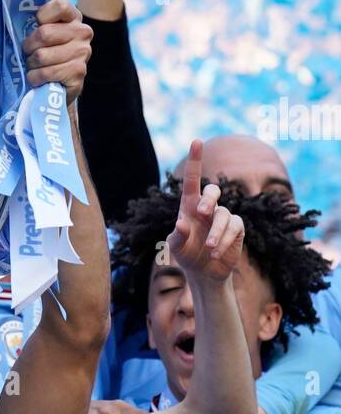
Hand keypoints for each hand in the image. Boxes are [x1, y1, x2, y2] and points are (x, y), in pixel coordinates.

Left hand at [23, 0, 92, 103]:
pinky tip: (38, 79)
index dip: (42, 16)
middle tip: (28, 54)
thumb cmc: (46, 55)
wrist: (58, 86)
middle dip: (29, 47)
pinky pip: (46, 73)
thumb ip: (37, 23)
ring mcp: (83, 53)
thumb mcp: (43, 34)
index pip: (60, 5)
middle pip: (44, 33)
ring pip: (42, 56)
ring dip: (31, 65)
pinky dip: (35, 78)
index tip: (37, 25)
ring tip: (34, 67)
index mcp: (73, 17)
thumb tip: (11, 18)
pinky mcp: (78, 73)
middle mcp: (83, 32)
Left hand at [167, 140, 244, 283]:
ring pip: (223, 215)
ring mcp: (223, 216)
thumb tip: (181, 224)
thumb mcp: (177, 248)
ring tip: (209, 249)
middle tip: (201, 212)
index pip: (192, 180)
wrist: (204, 272)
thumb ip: (177, 237)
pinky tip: (216, 253)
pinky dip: (225, 241)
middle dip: (209, 199)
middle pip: (213, 190)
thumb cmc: (187, 255)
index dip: (195, 160)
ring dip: (216, 233)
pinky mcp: (236, 228)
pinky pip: (234, 228)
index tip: (196, 141)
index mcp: (189, 206)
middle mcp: (207, 208)